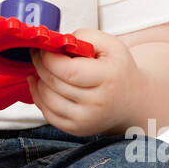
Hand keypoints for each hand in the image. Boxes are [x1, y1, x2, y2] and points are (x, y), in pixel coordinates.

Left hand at [27, 29, 146, 137]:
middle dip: (40, 66)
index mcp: (108, 79)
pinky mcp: (77, 130)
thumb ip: (85, 37)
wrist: (131, 101)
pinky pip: (48, 114)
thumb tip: (60, 42)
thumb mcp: (111, 45)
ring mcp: (87, 120)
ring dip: (38, 82)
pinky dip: (40, 98)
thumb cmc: (118, 70)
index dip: (48, 58)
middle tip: (37, 55)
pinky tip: (42, 85)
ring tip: (41, 70)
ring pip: (48, 99)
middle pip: (55, 84)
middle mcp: (98, 103)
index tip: (42, 48)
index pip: (67, 71)